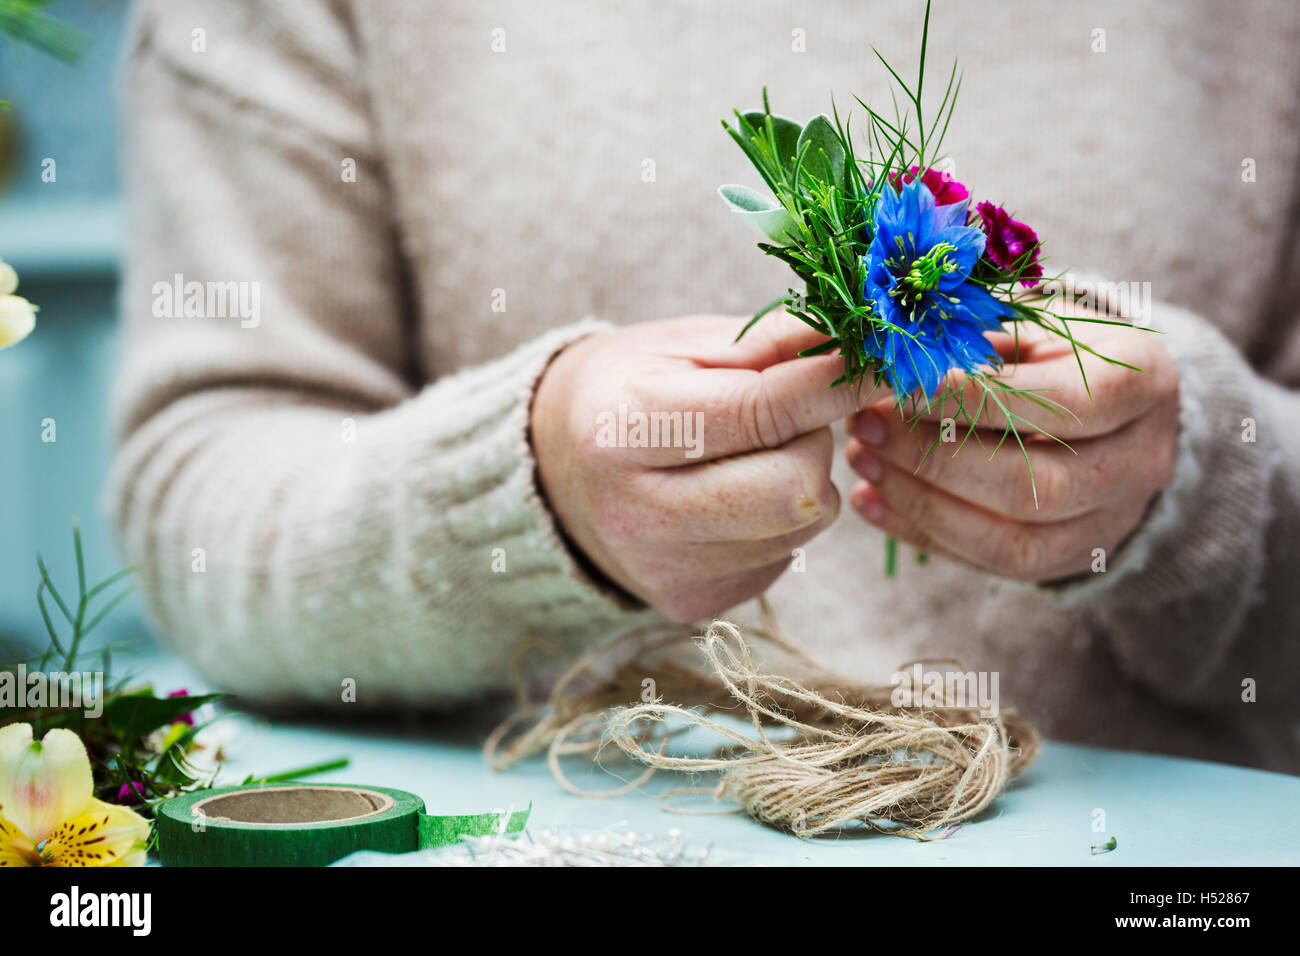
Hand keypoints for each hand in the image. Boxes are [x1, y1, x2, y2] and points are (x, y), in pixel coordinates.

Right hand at [532, 314, 882, 620]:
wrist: (558, 475)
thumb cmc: (627, 392)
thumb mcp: (679, 346)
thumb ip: (765, 343)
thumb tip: (853, 342)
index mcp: (623, 431)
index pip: (759, 412)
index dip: (833, 384)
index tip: (882, 359)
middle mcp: (638, 514)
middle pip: (794, 490)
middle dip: (815, 441)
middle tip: (795, 413)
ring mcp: (666, 570)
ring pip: (801, 524)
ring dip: (803, 478)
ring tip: (757, 452)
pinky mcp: (692, 603)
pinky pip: (784, 555)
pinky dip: (781, 518)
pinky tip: (738, 494)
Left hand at [845, 324, 1179, 580]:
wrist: (1116, 410)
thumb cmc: (1061, 351)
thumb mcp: (1037, 324)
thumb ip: (980, 340)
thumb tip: (895, 358)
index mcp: (1139, 386)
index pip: (1057, 405)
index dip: (972, 402)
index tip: (900, 386)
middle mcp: (1141, 463)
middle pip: (1033, 485)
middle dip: (935, 459)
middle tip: (867, 426)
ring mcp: (1109, 523)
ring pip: (1010, 540)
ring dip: (920, 502)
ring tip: (861, 460)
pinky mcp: (1067, 561)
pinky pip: (989, 564)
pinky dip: (920, 532)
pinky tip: (869, 499)